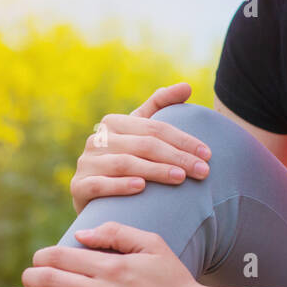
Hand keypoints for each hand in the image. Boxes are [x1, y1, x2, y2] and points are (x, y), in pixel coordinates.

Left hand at [8, 222, 218, 286]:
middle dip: (32, 277)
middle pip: (52, 281)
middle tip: (25, 277)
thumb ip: (117, 233)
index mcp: (113, 265)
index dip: (44, 256)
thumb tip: (80, 235)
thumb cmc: (176, 281)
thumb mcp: (153, 245)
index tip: (38, 259)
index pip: (63, 257)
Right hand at [70, 83, 211, 213]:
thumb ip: (160, 107)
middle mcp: (97, 140)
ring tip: (180, 178)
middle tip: (202, 172)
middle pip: (144, 145)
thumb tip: (187, 86)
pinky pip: (100, 184)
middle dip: (177, 157)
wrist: (93, 199)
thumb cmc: (124, 163)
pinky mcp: (78, 187)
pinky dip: (121, 185)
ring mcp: (86, 163)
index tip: (208, 155)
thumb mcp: (139, 134)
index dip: (183, 140)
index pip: (155, 128)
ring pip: (125, 164)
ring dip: (155, 171)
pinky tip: (141, 187)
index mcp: (114, 123)